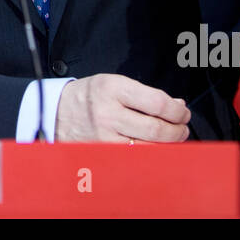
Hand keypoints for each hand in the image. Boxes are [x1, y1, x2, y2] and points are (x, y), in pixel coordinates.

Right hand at [55, 73, 189, 142]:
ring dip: (167, 144)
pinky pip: (134, 157)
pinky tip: (155, 147)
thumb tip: (178, 105)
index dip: (177, 111)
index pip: (157, 103)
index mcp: (112, 88)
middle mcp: (108, 113)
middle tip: (182, 128)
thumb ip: (146, 94)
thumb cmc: (90, 96)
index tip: (183, 112)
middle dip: (177, 130)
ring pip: (148, 147)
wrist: (56, 112)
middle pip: (155, 128)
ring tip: (172, 137)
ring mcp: (104, 136)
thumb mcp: (114, 83)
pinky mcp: (102, 153)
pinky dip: (150, 153)